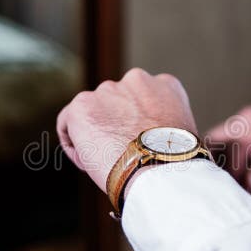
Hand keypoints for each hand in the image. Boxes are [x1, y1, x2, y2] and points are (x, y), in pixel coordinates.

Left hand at [57, 68, 196, 192]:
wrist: (159, 170)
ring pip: (93, 114)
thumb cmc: (175, 164)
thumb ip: (164, 125)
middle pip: (116, 103)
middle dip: (116, 125)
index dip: (139, 125)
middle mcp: (136, 80)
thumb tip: (152, 139)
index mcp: (165, 85)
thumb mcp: (182, 134)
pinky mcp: (82, 105)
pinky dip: (75, 145)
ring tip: (108, 163)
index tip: (139, 145)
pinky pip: (69, 123)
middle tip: (121, 155)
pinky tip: (89, 163)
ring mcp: (108, 90)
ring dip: (97, 135)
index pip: (144, 99)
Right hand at [206, 107, 250, 191]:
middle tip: (224, 188)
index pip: (235, 147)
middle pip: (216, 140)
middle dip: (216, 165)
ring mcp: (245, 121)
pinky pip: (224, 144)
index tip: (234, 191)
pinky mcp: (243, 128)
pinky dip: (224, 161)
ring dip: (219, 164)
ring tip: (229, 185)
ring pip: (216, 143)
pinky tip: (235, 178)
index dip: (231, 172)